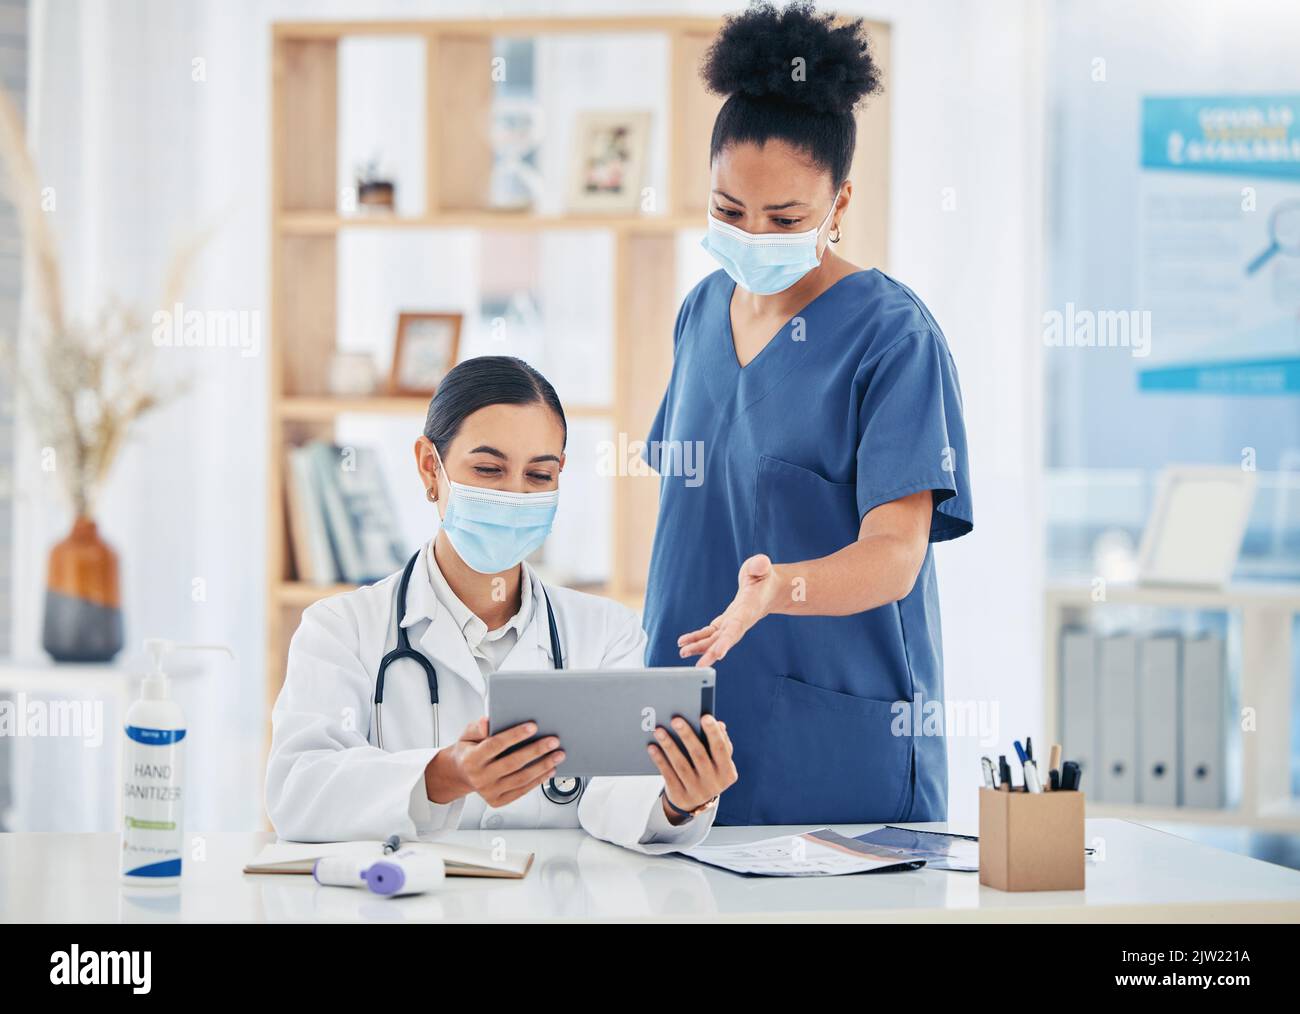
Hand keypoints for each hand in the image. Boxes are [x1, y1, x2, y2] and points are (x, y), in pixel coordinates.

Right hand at [425, 718, 561, 806]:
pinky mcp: (497, 801)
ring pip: (520, 779)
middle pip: (512, 763)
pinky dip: (538, 780)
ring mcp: (488, 791)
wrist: (460, 773)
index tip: (533, 726)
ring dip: (542, 766)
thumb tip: (487, 722)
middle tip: (553, 741)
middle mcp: (479, 777)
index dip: (515, 735)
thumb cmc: (469, 750)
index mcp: (471, 758)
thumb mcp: (467, 734)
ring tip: (558, 755)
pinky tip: (550, 769)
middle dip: (536, 751)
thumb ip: (477, 727)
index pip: (495, 745)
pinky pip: (521, 790)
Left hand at [647, 714, 737, 824]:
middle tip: (676, 719)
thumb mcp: (718, 761)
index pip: (721, 749)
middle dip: (687, 736)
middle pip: (699, 755)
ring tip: (659, 731)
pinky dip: (660, 760)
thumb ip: (721, 742)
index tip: (705, 716)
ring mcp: (696, 792)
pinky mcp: (680, 796)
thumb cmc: (708, 772)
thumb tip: (719, 724)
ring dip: (669, 746)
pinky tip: (652, 747)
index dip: (713, 733)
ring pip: (681, 765)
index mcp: (727, 772)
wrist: (695, 803)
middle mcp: (713, 783)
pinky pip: (668, 775)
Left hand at [677, 553, 779, 667]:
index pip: (737, 628)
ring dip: (699, 647)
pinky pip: (709, 634)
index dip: (727, 641)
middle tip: (700, 665)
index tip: (719, 654)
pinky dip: (696, 638)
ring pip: (714, 640)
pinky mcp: (724, 623)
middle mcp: (740, 622)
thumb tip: (760, 563)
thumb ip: (761, 566)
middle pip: (725, 640)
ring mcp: (731, 624)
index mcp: (748, 610)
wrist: (768, 590)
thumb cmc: (764, 577)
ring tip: (682, 652)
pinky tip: (683, 643)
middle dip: (711, 652)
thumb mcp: (763, 568)